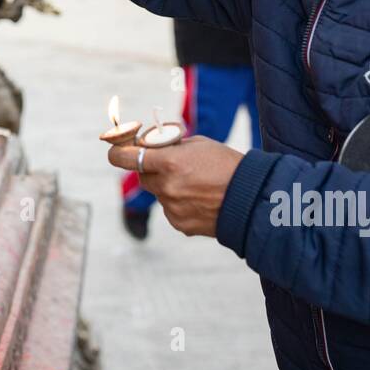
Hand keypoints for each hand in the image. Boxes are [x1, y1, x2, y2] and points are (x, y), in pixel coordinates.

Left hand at [108, 135, 244, 237]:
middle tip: (167, 165)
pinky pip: (170, 210)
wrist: (252, 199)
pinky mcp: (179, 224)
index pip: (126, 158)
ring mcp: (172, 208)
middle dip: (150, 169)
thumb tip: (150, 147)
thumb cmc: (227, 164)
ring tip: (195, 183)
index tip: (117, 152)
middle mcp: (166, 187)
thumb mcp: (198, 144)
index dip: (118, 154)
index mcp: (169, 163)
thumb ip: (170, 146)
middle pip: (142, 177)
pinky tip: (200, 199)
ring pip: (158, 194)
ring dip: (167, 187)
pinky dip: (179, 203)